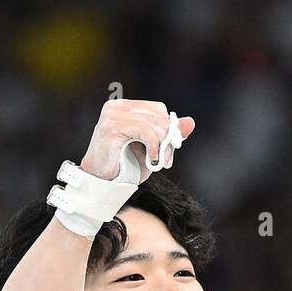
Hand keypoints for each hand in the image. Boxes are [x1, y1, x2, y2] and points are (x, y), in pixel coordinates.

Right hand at [79, 99, 194, 182]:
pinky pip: (144, 131)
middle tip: (168, 158)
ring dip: (161, 144)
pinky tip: (152, 158)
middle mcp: (116, 107)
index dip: (167, 127)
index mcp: (123, 107)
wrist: (100, 183)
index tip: (170, 148)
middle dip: (167, 137)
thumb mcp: (151, 149)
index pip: (156, 109)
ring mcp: (112, 116)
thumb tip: (191, 122)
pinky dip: (153, 145)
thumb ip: (169, 135)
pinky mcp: (111, 128)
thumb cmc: (123, 166)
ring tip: (160, 161)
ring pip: (152, 122)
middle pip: (156, 114)